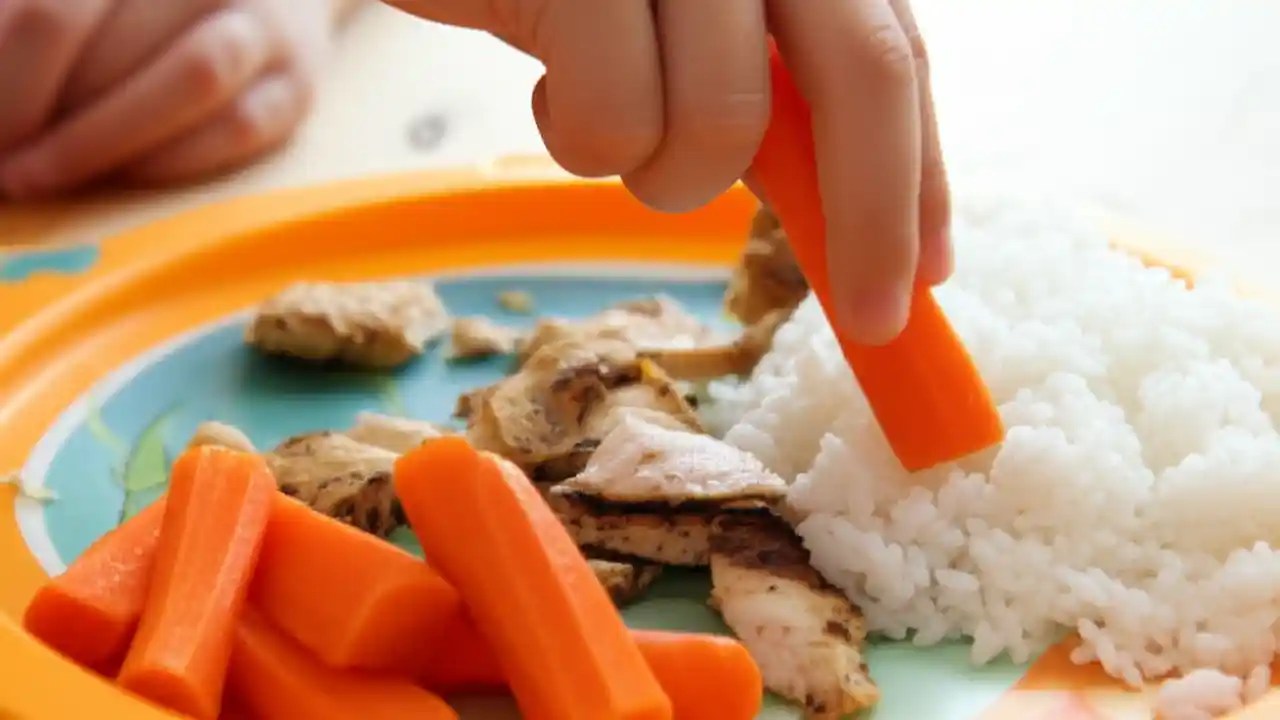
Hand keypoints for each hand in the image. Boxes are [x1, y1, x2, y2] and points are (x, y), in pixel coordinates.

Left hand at [0, 0, 341, 198]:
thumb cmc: (150, 0)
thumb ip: (41, 21)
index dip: (7, 79)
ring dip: (98, 141)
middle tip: (2, 164)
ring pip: (189, 81)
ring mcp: (265, 26)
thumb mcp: (99, 1)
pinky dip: (171, 159)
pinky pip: (237, 128)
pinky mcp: (299, 85)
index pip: (55, 9)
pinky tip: (119, 176)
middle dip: (38, 115)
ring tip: (41, 176)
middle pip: (110, 46)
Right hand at [382, 0, 950, 343]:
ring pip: (721, 129)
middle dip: (872, 217)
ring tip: (605, 121)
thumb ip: (767, 100)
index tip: (927, 274)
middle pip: (866, 74)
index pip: (898, 55)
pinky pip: (612, 124)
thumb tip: (844, 226)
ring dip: (662, 173)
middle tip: (872, 319)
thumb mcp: (687, 34)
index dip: (922, 173)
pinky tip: (549, 84)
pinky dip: (579, 141)